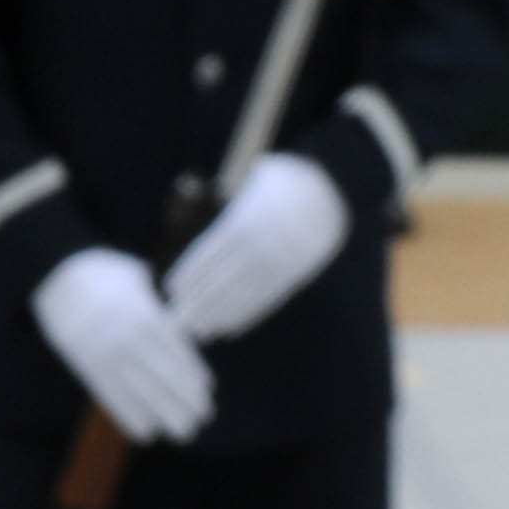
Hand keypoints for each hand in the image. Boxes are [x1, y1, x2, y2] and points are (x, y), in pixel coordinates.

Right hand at [29, 249, 215, 442]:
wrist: (53, 273)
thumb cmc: (101, 272)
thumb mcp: (135, 277)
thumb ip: (158, 302)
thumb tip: (182, 318)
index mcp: (144, 313)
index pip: (176, 350)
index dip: (193, 373)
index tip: (206, 391)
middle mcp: (128, 337)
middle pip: (164, 375)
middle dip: (186, 400)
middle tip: (203, 419)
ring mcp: (105, 354)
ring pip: (141, 391)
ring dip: (165, 415)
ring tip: (184, 432)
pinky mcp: (86, 366)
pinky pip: (112, 397)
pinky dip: (130, 417)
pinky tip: (147, 432)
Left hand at [165, 153, 349, 343]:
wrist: (337, 188)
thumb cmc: (281, 182)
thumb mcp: (252, 178)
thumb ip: (218, 191)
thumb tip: (183, 186)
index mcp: (251, 215)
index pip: (214, 249)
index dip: (192, 270)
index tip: (172, 288)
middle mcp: (267, 240)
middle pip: (227, 275)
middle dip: (201, 299)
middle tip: (179, 318)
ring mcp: (285, 259)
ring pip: (247, 291)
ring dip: (221, 312)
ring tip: (201, 330)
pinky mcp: (298, 273)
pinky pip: (269, 298)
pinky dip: (248, 314)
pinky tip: (230, 326)